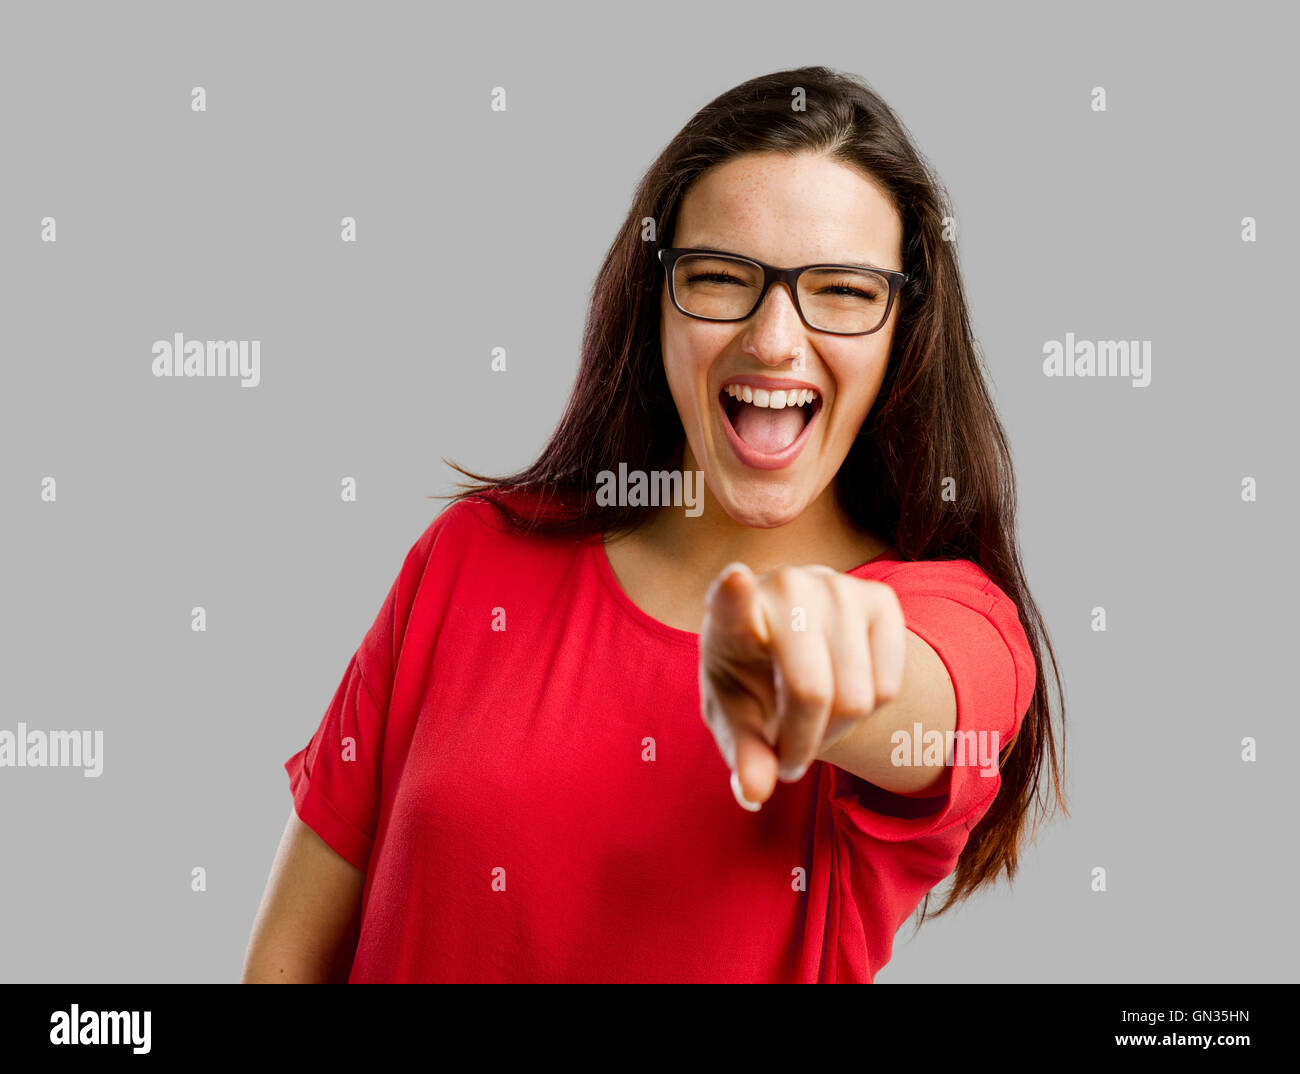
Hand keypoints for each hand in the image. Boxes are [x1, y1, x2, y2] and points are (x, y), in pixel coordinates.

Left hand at [698, 561, 906, 809]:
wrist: (793, 647)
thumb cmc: (750, 683)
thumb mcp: (737, 721)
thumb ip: (744, 755)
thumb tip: (756, 792)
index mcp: (731, 614)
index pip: (730, 602)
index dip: (734, 595)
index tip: (735, 579)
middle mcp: (785, 588)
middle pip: (813, 692)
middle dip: (805, 742)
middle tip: (789, 757)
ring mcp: (836, 587)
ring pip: (858, 697)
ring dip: (837, 731)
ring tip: (812, 722)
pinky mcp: (880, 597)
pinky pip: (890, 685)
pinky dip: (870, 709)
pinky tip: (843, 690)